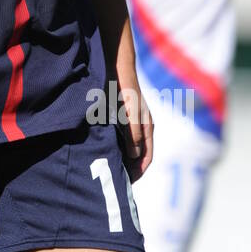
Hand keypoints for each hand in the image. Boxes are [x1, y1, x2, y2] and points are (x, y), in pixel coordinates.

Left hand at [114, 57, 152, 181]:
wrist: (118, 67)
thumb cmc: (125, 90)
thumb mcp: (130, 113)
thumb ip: (133, 134)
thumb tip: (134, 157)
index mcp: (147, 128)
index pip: (147, 157)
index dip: (138, 172)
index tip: (127, 184)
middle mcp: (142, 128)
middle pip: (138, 156)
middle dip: (130, 169)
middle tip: (115, 181)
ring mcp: (132, 123)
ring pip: (129, 148)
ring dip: (122, 160)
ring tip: (108, 170)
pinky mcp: (122, 119)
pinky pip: (121, 140)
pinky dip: (116, 149)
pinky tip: (103, 152)